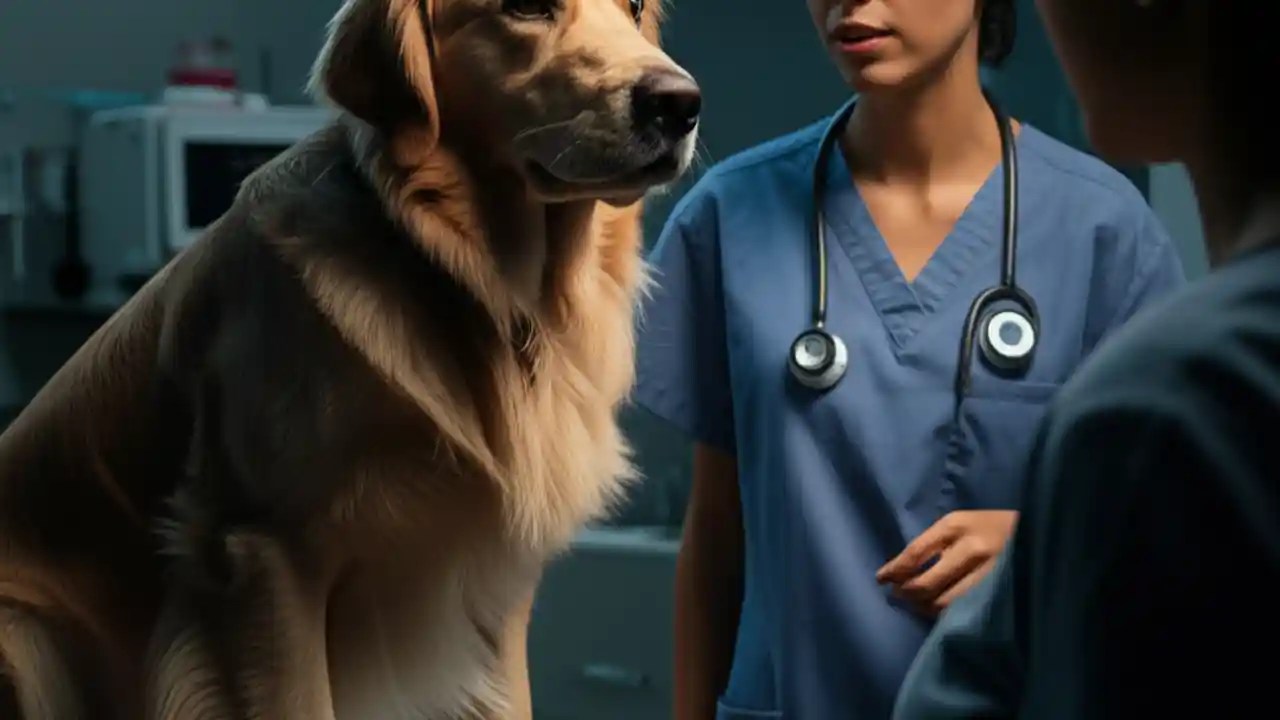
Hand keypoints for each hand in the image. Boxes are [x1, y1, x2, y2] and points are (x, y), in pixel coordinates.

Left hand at [876, 510, 1016, 616]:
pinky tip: (943, 611)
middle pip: (926, 583)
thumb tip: (902, 570)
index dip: (894, 571)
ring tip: (919, 605)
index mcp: (955, 526)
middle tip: (900, 596)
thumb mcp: (963, 524)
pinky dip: (949, 613)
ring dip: (925, 607)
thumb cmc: (993, 527)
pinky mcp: (1002, 590)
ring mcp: (989, 571)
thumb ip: (935, 543)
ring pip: (945, 602)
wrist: (1042, 532)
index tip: (881, 580)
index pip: (914, 553)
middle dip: (907, 594)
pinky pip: (967, 610)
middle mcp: (970, 548)